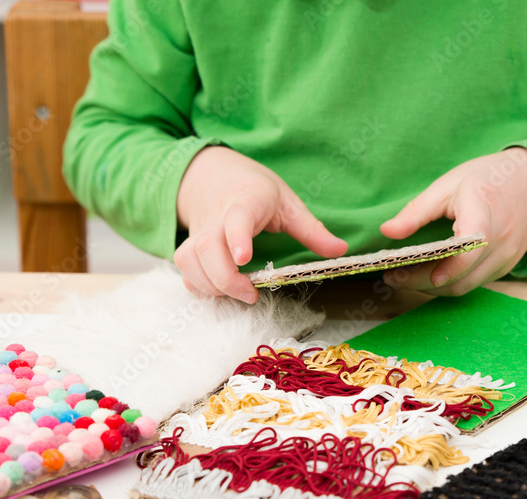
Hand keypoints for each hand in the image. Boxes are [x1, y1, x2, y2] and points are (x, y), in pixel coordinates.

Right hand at [175, 146, 347, 302]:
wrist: (215, 176)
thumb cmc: (256, 191)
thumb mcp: (288, 203)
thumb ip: (312, 229)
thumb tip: (341, 250)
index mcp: (246, 201)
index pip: (237, 218)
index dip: (237, 238)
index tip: (244, 258)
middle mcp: (217, 217)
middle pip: (205, 248)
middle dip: (224, 277)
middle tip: (250, 294)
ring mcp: (199, 232)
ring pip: (189, 260)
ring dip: (210, 284)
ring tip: (238, 293)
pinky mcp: (190, 246)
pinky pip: (185, 270)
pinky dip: (199, 286)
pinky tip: (220, 291)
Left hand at [380, 148, 526, 295]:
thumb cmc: (485, 180)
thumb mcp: (448, 185)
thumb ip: (417, 211)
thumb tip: (386, 231)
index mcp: (484, 209)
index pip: (471, 245)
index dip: (449, 266)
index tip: (417, 273)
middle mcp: (501, 238)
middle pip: (462, 275)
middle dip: (422, 282)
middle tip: (391, 277)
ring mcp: (507, 256)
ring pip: (466, 286)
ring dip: (433, 288)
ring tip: (404, 278)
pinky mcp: (506, 267)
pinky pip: (474, 283)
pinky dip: (449, 283)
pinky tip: (428, 275)